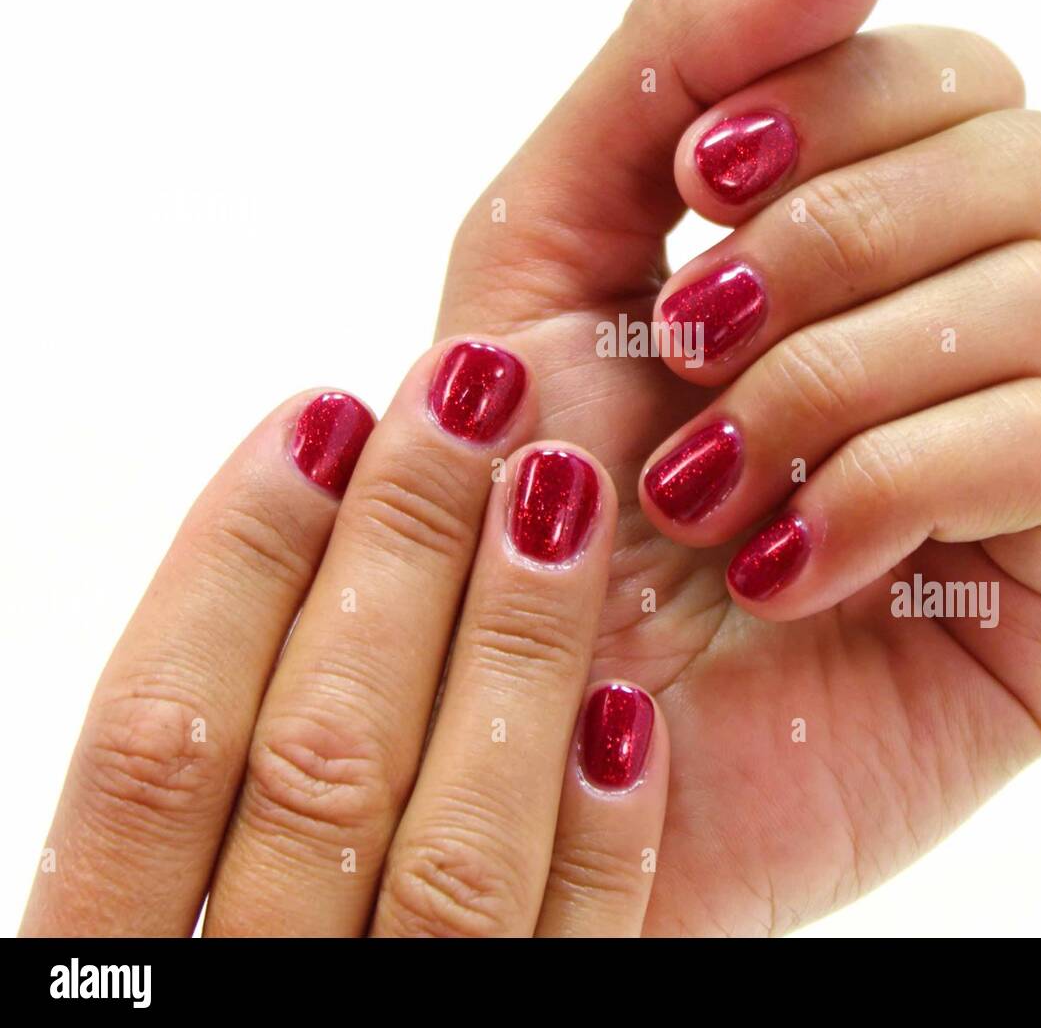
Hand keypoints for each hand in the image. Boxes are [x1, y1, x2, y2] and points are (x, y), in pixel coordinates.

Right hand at [23, 344, 668, 936]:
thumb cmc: (248, 946)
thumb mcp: (171, 891)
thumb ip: (218, 773)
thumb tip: (303, 543)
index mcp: (98, 971)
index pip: (152, 738)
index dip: (233, 557)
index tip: (313, 413)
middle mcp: (244, 1008)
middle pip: (312, 759)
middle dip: (393, 553)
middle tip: (467, 392)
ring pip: (447, 849)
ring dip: (507, 652)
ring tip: (558, 491)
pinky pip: (577, 959)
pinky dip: (594, 836)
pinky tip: (624, 709)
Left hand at [438, 0, 1040, 934]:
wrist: (517, 730)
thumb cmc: (524, 490)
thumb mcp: (547, 239)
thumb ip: (684, 50)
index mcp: (860, 237)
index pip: (952, 66)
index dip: (834, 92)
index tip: (696, 175)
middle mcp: (957, 329)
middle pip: (1032, 154)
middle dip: (836, 232)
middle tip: (692, 334)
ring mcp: (1018, 455)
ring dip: (835, 372)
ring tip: (699, 478)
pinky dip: (888, 478)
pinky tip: (777, 557)